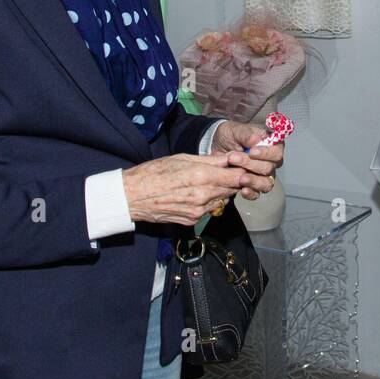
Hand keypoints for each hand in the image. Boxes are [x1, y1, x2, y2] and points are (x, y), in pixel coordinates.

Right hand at [122, 153, 258, 225]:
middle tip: (232, 171)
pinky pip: (209, 209)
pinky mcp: (192, 220)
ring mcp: (198, 211)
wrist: (132, 197)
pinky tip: (198, 193)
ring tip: (210, 181)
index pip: (236, 176)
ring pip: (221, 200)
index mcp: (201, 177)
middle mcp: (203, 196)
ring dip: (221, 191)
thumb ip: (209, 161)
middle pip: (232, 189)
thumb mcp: (182, 158)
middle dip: (234, 180)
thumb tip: (230, 158)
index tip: (246, 166)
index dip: (244, 171)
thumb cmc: (154, 172)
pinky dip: (209, 201)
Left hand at [212, 121, 284, 199]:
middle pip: (269, 168)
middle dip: (251, 164)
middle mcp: (270, 161)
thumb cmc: (230, 136)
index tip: (252, 152)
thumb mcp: (236, 130)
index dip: (266, 153)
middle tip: (233, 158)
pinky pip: (257, 193)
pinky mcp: (252, 186)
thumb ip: (246, 134)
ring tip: (241, 179)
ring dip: (254, 181)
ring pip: (266, 183)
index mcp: (271, 145)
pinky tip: (243, 190)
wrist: (216, 147)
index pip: (277, 152)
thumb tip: (256, 139)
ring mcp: (263, 175)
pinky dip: (251, 193)